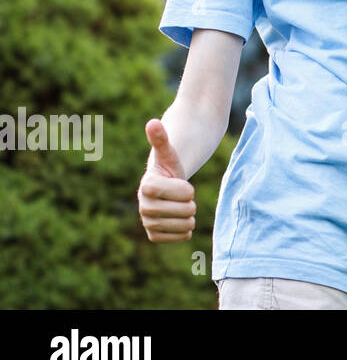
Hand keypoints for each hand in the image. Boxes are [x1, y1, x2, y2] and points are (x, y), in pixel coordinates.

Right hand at [138, 119, 195, 243]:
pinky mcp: (154, 235)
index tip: (183, 184)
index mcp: (147, 186)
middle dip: (190, 203)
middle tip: (183, 197)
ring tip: (182, 207)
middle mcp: (143, 207)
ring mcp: (148, 222)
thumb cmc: (169, 166)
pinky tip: (181, 220)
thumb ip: (161, 139)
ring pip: (184, 225)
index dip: (188, 189)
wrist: (166, 186)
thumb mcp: (169, 152)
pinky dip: (186, 230)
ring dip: (190, 216)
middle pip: (185, 211)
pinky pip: (179, 237)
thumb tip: (153, 122)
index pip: (183, 193)